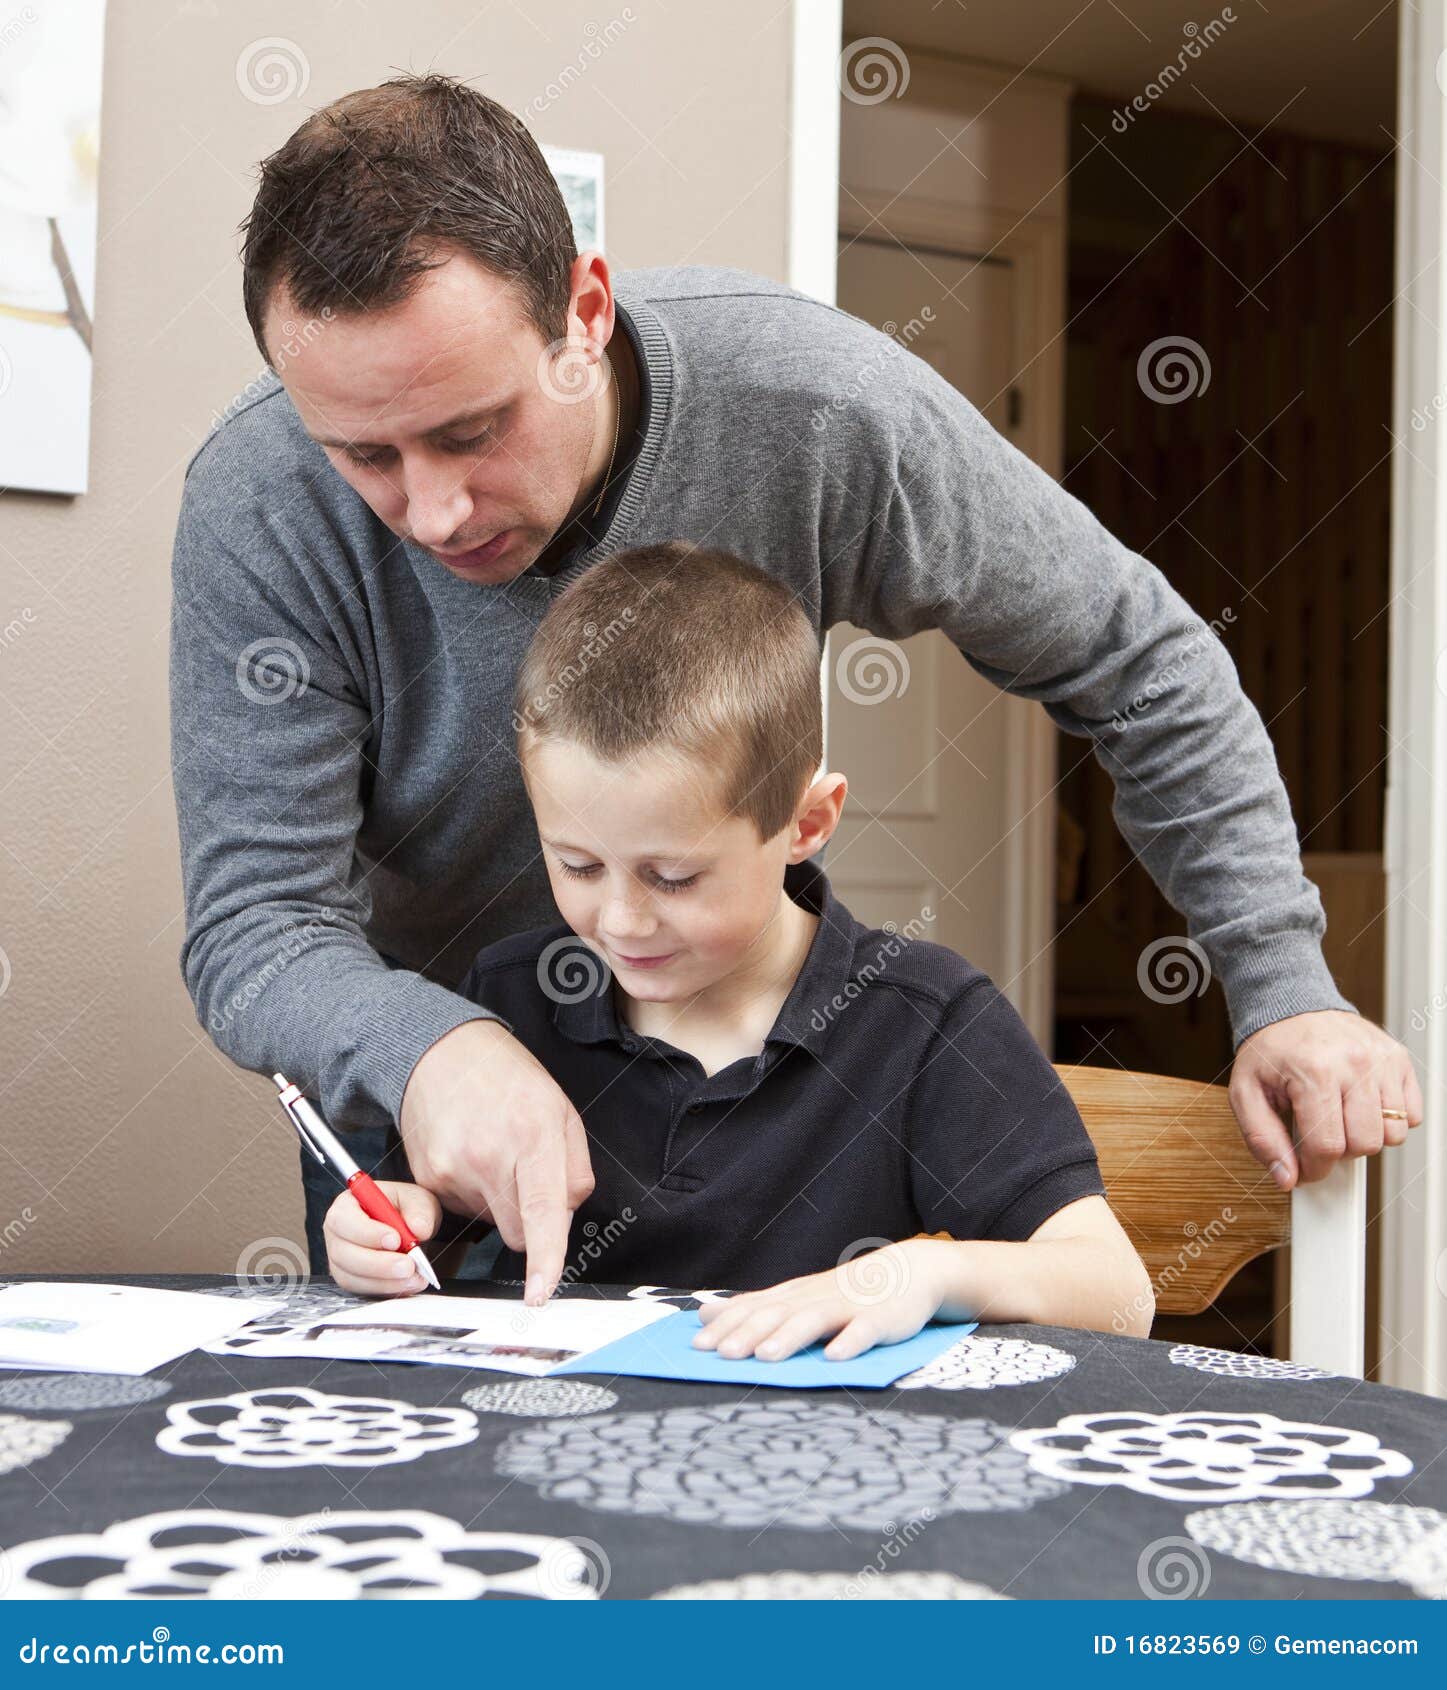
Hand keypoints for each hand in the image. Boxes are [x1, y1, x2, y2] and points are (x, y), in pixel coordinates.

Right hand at [325, 1180, 440, 1296]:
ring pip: (350, 1276)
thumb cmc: (407, 1209)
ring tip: (413, 1278)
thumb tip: (419, 1229)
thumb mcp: (419, 1201)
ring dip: (383, 1281)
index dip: (367, 1232)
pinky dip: (385, 1290)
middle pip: (343, 1253)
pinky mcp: (350, 1278)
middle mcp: (337, 1232)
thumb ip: (420, 1212)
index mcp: (346, 1204)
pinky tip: (407, 1284)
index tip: (395, 1240)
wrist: (410, 1227)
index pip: (343, 1219)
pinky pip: (360, 1290)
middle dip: (377, 1263)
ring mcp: (340, 1258)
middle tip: (408, 1266)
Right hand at [399, 1019, 594, 1304]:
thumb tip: (566, 1217)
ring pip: (491, 1224)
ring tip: (495, 1152)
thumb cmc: (507, 1079)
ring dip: (498, 1202)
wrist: (441, 1052)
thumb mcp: (561, 1111)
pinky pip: (462, 1211)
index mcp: (532, 1135)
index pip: (542, 1212)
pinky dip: (472, 1194)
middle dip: (530, 1220)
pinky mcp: (428, 1180)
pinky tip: (471, 1155)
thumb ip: (575, 1171)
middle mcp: (488, 1156)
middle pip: (518, 1233)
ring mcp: (452, 1170)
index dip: (545, 1258)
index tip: (540, 1293)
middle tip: (526, 1174)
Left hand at [691, 1241, 943, 1361]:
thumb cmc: (844, 1292)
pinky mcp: (880, 1320)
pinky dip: (850, 1342)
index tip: (697, 1346)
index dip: (726, 1327)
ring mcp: (848, 1307)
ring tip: (766, 1356)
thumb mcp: (796, 1297)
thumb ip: (753, 1308)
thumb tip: (704, 1315)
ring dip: (789, 1338)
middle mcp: (815, 1298)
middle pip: (777, 1314)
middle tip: (722, 1354)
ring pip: (814, 1321)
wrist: (908, 1271)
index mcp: (793, 1296)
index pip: (754, 1308)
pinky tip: (834, 1358)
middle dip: (749, 1333)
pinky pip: (864, 1331)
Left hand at [1230, 1010, 1422, 1189]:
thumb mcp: (1247, 1092)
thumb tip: (1286, 1178)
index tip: (1303, 1166)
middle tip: (1320, 1132)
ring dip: (1365, 1136)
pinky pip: (1412, 1114)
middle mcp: (1355, 1064)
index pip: (1326, 1147)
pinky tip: (1362, 1106)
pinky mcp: (1398, 1059)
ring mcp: (1382, 1060)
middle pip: (1364, 1145)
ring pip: (1392, 1134)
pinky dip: (1390, 1120)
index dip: (1312, 1168)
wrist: (1291, 1007)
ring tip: (1341, 1117)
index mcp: (1314, 1072)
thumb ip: (1262, 1139)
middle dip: (1339, 1151)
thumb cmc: (1271, 1051)